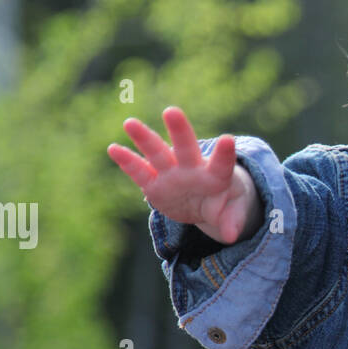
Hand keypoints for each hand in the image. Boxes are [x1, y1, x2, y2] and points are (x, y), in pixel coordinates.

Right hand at [107, 106, 262, 244]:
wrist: (207, 199)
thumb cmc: (225, 201)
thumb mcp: (234, 212)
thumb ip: (232, 221)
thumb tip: (231, 236)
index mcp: (216, 176)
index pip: (221, 165)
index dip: (224, 155)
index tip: (227, 140)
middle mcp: (191, 169)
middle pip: (185, 149)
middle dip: (180, 132)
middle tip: (172, 112)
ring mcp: (171, 174)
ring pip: (157, 154)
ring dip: (144, 139)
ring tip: (129, 123)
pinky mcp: (154, 184)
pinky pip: (140, 172)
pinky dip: (127, 162)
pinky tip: (113, 149)